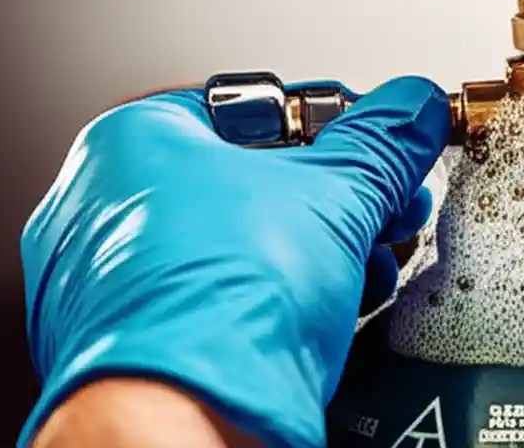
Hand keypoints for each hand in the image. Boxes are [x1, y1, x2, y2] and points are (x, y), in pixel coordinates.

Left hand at [20, 76, 449, 446]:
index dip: (331, 120)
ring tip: (378, 253)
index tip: (376, 137)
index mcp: (132, 145)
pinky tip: (345, 299)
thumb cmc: (217, 307)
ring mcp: (122, 284)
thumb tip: (414, 110)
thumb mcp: (337, 198)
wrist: (188, 424)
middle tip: (389, 198)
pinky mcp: (151, 343)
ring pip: (246, 244)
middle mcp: (109, 209)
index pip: (251, 107)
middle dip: (341, 194)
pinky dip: (290, 295)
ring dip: (326, 246)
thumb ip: (384, 143)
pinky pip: (230, 298)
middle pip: (254, 180)